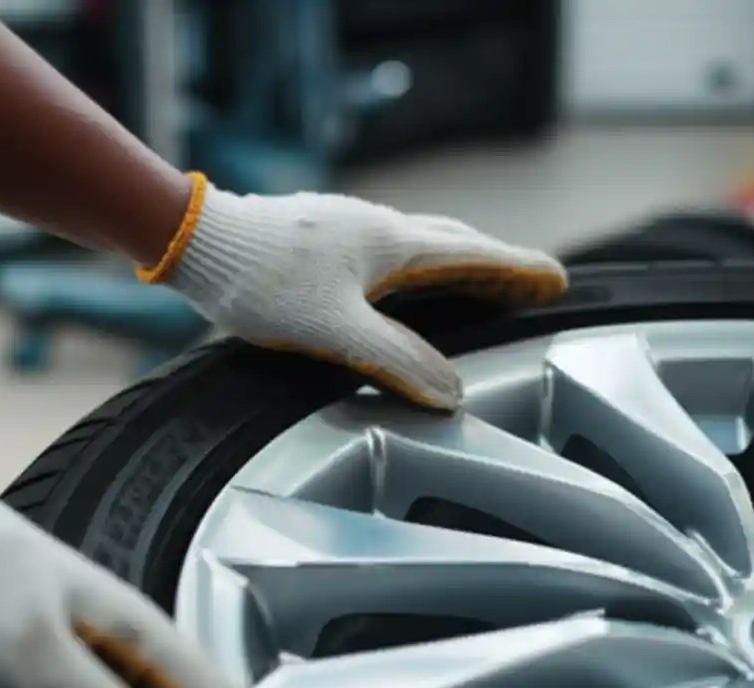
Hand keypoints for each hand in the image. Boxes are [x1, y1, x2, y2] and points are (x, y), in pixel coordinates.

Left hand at [139, 173, 566, 409]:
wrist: (195, 240)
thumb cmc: (261, 280)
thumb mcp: (334, 330)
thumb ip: (396, 360)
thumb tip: (451, 393)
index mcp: (392, 244)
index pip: (475, 256)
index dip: (519, 271)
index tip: (557, 279)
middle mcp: (378, 227)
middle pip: (455, 244)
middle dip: (497, 267)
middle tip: (530, 287)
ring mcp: (349, 228)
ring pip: (421, 244)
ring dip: (459, 264)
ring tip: (480, 289)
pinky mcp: (323, 236)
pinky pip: (391, 250)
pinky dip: (420, 268)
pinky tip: (402, 287)